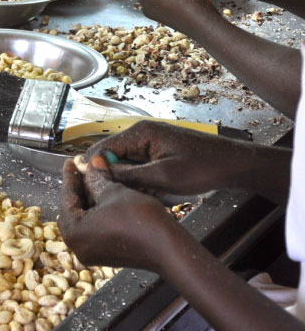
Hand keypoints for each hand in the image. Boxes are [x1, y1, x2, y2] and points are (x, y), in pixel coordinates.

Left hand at [58, 159, 182, 272]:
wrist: (169, 248)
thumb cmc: (141, 220)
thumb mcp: (114, 192)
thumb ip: (97, 177)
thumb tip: (92, 162)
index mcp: (74, 232)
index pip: (66, 198)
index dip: (70, 177)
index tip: (70, 162)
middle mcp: (78, 246)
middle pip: (72, 211)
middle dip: (78, 189)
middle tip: (83, 171)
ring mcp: (91, 253)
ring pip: (83, 220)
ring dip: (89, 201)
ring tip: (96, 180)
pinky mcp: (105, 255)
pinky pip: (93, 229)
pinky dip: (96, 213)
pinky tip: (105, 198)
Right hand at [83, 121, 248, 196]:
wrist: (236, 165)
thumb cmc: (202, 169)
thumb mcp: (162, 176)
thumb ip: (128, 174)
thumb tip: (96, 172)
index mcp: (139, 133)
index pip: (101, 149)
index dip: (94, 170)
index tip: (94, 191)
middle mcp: (141, 134)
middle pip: (112, 157)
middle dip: (113, 177)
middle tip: (121, 197)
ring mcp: (150, 142)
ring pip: (125, 164)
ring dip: (129, 181)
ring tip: (141, 195)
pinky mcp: (158, 152)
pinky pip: (138, 166)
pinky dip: (141, 180)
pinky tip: (152, 192)